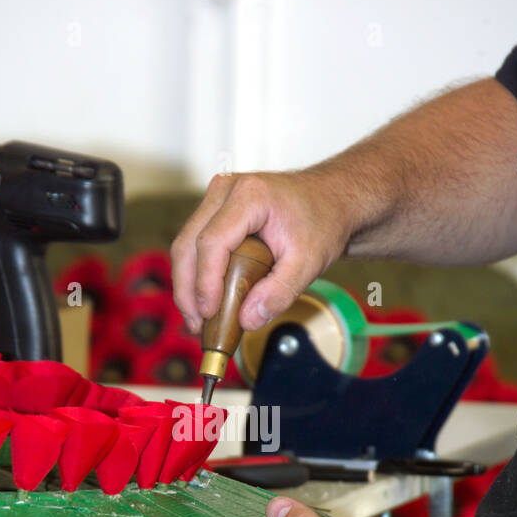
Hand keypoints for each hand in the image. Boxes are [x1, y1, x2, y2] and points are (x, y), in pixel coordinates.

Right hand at [171, 168, 350, 334]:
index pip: (212, 242)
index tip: (209, 313)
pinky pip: (195, 245)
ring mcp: (217, 199)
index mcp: (250, 195)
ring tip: (198, 320)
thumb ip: (279, 292)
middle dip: (188, 290)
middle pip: (188, 244)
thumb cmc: (322, 221)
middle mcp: (226, 190)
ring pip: (185, 246)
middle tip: (197, 326)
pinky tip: (205, 302)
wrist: (330, 199)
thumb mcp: (309, 262)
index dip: (206, 282)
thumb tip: (247, 320)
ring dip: (188, 286)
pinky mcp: (215, 211)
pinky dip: (196, 276)